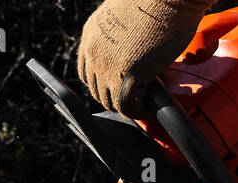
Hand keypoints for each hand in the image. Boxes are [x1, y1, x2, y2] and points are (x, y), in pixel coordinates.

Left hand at [78, 0, 211, 116]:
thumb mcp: (128, 17)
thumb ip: (123, 37)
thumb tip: (136, 54)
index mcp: (93, 34)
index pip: (87, 72)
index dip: (104, 83)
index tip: (119, 87)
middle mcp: (94, 50)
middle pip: (98, 90)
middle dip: (117, 97)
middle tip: (137, 97)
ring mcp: (108, 65)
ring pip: (112, 101)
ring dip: (129, 105)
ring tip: (145, 102)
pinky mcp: (127, 77)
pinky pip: (129, 107)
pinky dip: (139, 111)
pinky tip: (150, 106)